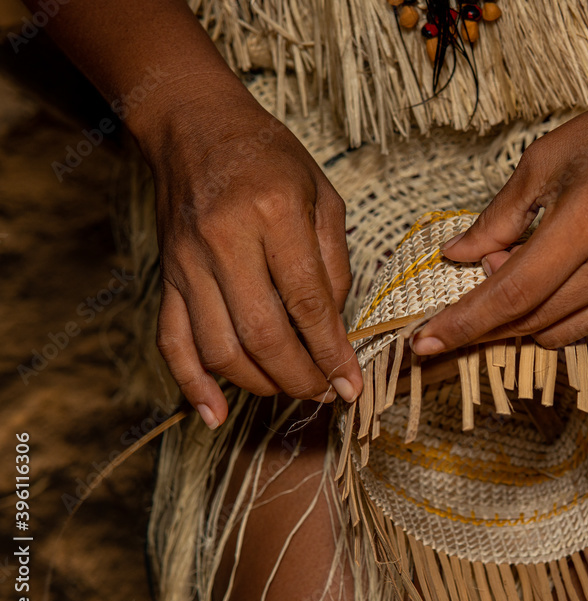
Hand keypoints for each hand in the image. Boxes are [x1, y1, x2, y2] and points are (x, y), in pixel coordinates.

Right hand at [145, 88, 362, 428]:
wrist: (195, 127)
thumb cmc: (270, 159)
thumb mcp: (322, 196)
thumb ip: (334, 263)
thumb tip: (337, 329)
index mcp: (273, 214)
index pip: (307, 302)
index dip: (331, 352)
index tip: (351, 385)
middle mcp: (224, 241)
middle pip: (262, 335)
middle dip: (299, 377)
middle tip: (324, 393)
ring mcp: (188, 263)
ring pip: (219, 348)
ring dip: (259, 384)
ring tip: (291, 390)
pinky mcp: (166, 276)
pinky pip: (172, 341)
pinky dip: (191, 384)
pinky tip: (214, 415)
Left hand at [411, 82, 587, 354]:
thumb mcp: (544, 161)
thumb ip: (497, 218)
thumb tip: (457, 258)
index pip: (512, 293)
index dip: (464, 323)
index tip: (425, 343)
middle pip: (532, 320)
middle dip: (485, 322)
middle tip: (461, 301)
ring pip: (560, 332)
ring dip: (522, 319)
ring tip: (518, 269)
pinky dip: (559, 313)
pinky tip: (557, 277)